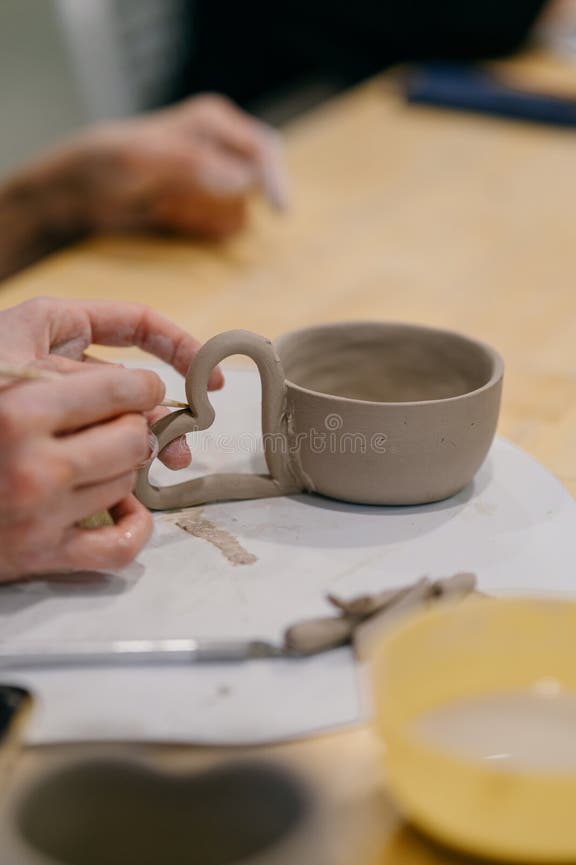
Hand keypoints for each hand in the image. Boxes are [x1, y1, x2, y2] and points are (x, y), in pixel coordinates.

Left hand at [0, 94, 287, 279]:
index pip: (263, 150)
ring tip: (169, 207)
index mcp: (213, 121)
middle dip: (241, 199)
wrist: (77, 194)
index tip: (278, 210)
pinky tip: (171, 217)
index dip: (274, 179)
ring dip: (213, 215)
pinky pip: (224, 224)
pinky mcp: (203, 206)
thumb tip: (243, 181)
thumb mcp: (144, 158)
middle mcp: (219, 147)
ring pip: (243, 205)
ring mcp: (214, 178)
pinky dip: (204, 227)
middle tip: (203, 208)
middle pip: (261, 178)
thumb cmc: (104, 164)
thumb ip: (195, 165)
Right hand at [0, 297, 222, 580]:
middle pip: (132, 437)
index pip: (120, 390)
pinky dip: (135, 526)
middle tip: (121, 423)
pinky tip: (125, 507)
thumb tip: (136, 390)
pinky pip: (120, 547)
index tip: (144, 387)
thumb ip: (54, 374)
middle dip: (134, 426)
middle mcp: (32, 468)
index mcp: (16, 412)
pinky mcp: (41, 556)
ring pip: (128, 483)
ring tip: (101, 458)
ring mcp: (40, 517)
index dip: (142, 385)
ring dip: (125, 468)